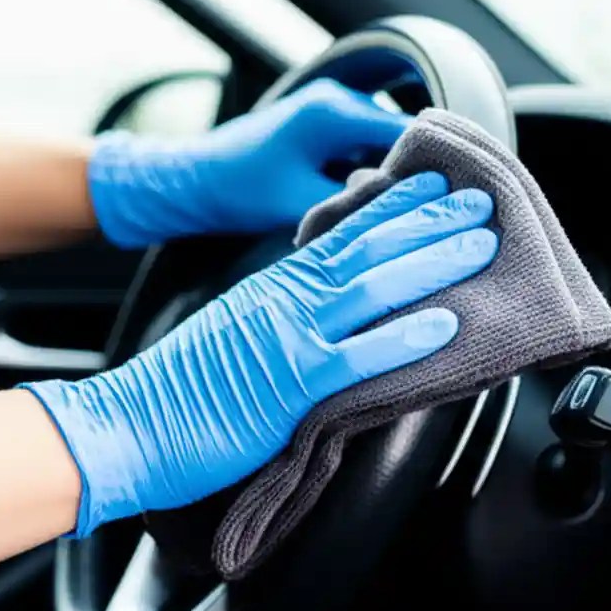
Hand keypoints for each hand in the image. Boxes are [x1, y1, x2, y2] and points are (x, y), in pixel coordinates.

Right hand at [21, 172, 497, 536]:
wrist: (127, 425)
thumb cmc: (181, 390)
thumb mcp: (237, 333)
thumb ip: (283, 317)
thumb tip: (332, 318)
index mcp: (273, 287)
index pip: (344, 234)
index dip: (395, 206)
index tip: (437, 185)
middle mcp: (284, 300)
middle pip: (368, 249)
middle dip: (430, 220)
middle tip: (483, 199)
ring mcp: (288, 338)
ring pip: (372, 289)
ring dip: (431, 262)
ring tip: (482, 243)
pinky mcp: (288, 386)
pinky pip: (356, 358)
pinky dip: (403, 339)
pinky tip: (446, 324)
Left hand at [87, 78, 409, 248]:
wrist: (193, 178)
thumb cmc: (237, 189)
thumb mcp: (299, 203)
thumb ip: (352, 205)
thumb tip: (405, 215)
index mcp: (335, 111)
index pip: (409, 133)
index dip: (432, 169)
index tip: (449, 205)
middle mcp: (339, 101)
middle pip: (400, 139)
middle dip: (412, 177)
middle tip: (430, 218)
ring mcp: (332, 111)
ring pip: (383, 147)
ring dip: (389, 180)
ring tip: (401, 218)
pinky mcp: (324, 128)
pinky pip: (363, 150)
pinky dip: (369, 177)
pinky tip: (369, 209)